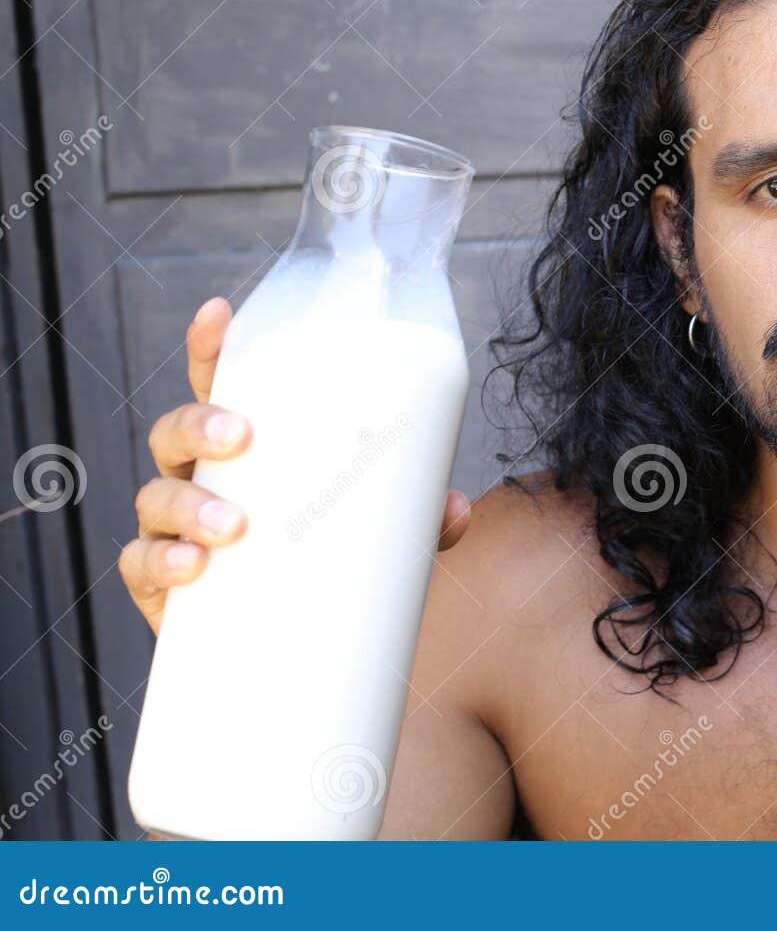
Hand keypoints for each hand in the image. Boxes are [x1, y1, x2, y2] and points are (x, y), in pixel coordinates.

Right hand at [118, 296, 471, 632]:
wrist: (295, 644)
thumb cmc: (329, 561)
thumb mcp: (380, 533)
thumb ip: (417, 518)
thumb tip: (456, 508)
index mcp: (248, 448)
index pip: (222, 385)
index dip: (212, 347)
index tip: (218, 313)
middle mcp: (201, 478)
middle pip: (176, 431)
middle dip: (199, 425)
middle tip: (241, 437)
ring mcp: (175, 530)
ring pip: (155, 497)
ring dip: (187, 505)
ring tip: (232, 526)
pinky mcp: (161, 585)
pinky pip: (140, 565)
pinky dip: (160, 563)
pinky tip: (190, 568)